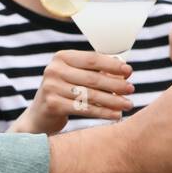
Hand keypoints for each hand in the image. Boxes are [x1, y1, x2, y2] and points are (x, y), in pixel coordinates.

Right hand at [10, 50, 134, 133]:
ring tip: (128, 103)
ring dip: (113, 100)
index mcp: (61, 57)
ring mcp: (51, 87)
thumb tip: (125, 70)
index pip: (92, 59)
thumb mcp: (75, 76)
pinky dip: (103, 112)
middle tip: (131, 89)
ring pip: (90, 95)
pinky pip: (84, 109)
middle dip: (115, 84)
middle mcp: (54, 70)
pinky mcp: (52, 105)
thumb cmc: (64, 92)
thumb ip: (96, 71)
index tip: (128, 71)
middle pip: (92, 78)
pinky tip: (116, 115)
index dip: (112, 65)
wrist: (40, 116)